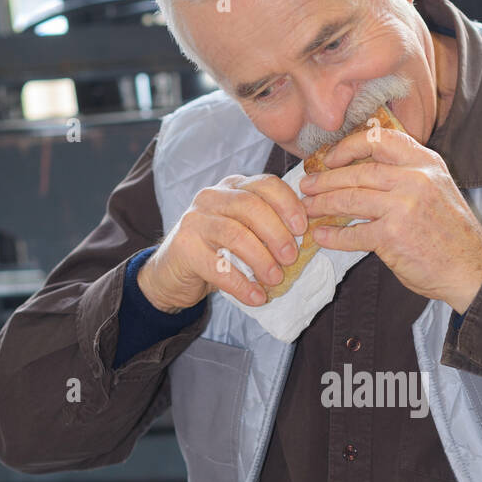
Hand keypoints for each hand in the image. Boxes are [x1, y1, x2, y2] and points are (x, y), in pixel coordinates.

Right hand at [136, 173, 307, 311]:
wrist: (173, 274)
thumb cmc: (218, 252)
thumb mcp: (245, 232)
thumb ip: (269, 228)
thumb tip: (308, 240)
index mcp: (233, 188)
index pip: (265, 184)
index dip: (288, 205)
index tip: (303, 229)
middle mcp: (211, 197)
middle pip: (251, 206)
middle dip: (276, 234)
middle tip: (291, 259)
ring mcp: (194, 220)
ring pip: (235, 234)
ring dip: (261, 259)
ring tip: (275, 280)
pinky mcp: (184, 248)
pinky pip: (218, 267)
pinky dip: (242, 284)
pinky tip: (256, 297)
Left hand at [299, 122, 481, 313]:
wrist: (472, 267)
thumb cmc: (451, 232)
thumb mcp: (437, 187)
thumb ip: (407, 174)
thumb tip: (362, 170)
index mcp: (425, 162)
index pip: (379, 139)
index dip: (348, 146)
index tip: (330, 158)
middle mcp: (414, 179)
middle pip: (358, 172)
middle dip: (326, 180)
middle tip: (307, 186)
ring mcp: (403, 207)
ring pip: (350, 199)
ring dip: (323, 204)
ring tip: (307, 208)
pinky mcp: (393, 236)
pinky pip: (353, 233)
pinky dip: (333, 236)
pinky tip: (322, 235)